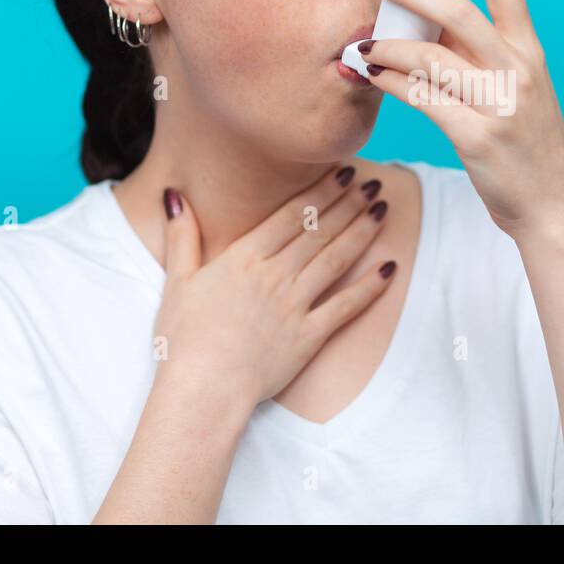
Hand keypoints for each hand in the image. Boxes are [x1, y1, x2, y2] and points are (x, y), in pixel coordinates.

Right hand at [152, 163, 396, 423]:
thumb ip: (182, 237)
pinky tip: (389, 268)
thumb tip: (175, 195)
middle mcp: (275, 276)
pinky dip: (370, 287)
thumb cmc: (182, 341)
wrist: (202, 391)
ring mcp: (295, 305)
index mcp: (244, 259)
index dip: (321, 191)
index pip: (291, 215)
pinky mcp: (309, 337)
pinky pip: (346, 307)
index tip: (343, 172)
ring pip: (336, 259)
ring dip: (362, 232)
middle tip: (372, 183)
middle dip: (349, 203)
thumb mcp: (176, 282)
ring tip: (382, 209)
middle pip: (319, 231)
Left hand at [360, 0, 563, 238]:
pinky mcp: (478, 137)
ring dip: (388, 46)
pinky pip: (423, 98)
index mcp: (531, 50)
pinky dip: (392, 83)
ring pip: (432, 56)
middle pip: (459, 11)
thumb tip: (424, 21)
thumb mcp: (516, 89)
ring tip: (362, 45)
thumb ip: (479, 55)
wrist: (553, 204)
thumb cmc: (527, 144)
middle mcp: (519, 69)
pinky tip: (374, 77)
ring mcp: (500, 103)